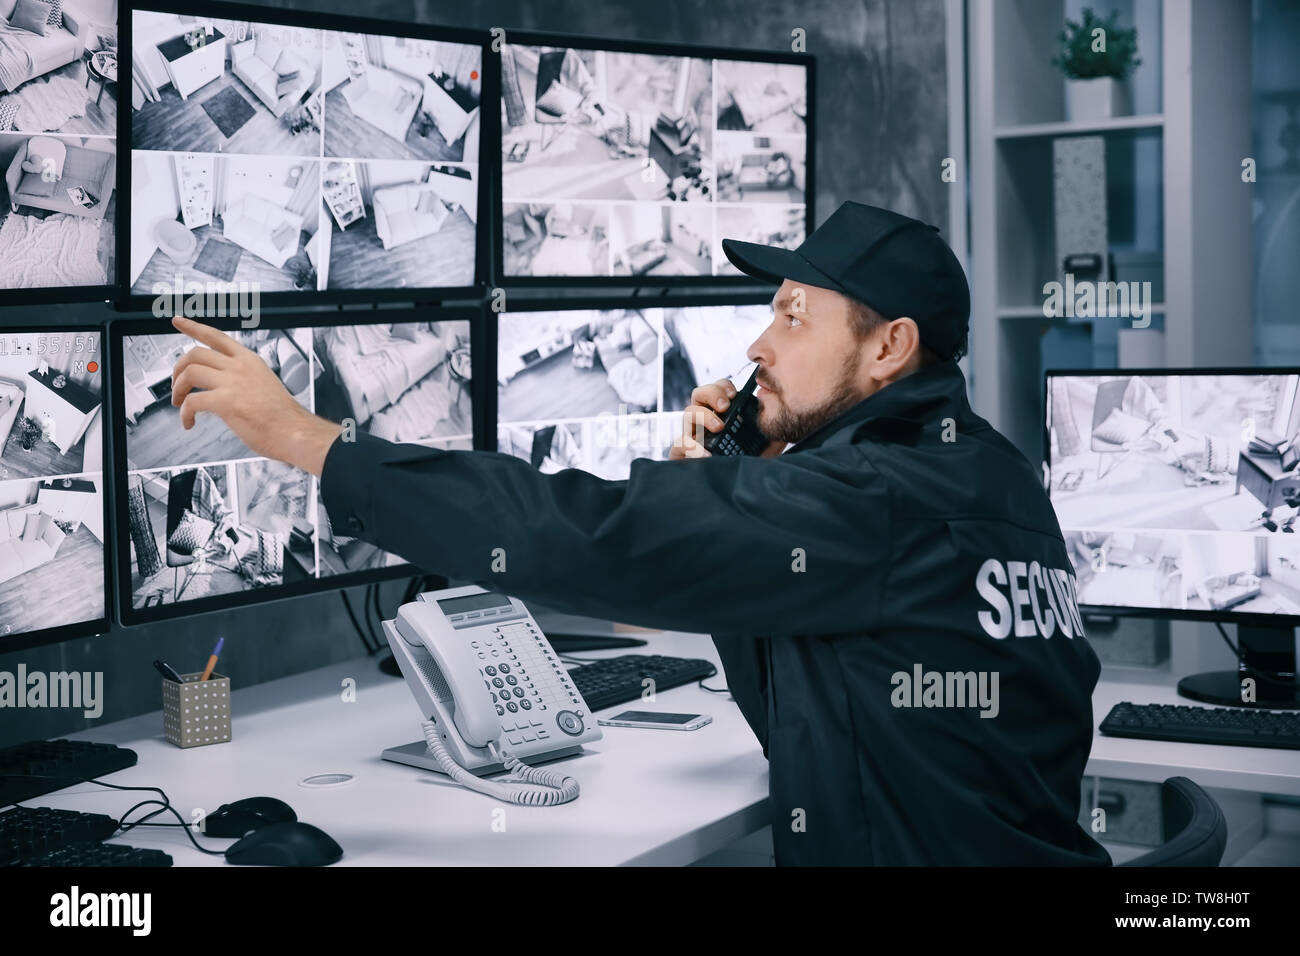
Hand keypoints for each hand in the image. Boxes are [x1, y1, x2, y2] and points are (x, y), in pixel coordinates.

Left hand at [169, 317, 341, 475]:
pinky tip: (188, 422)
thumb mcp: (265, 385)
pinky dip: (184, 413)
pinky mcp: (226, 402)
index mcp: (250, 361)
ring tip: (179, 403)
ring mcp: (233, 382)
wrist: (295, 432)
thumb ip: (244, 380)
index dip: (193, 327)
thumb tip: (226, 388)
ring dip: (177, 389)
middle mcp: (240, 367)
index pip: (216, 336)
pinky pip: (192, 402)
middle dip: (178, 369)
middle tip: (176, 384)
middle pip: (195, 353)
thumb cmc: (283, 417)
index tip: (179, 321)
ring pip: (189, 372)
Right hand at [667, 379, 783, 459]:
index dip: (723, 387)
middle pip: (699, 395)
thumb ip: (769, 427)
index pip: (718, 390)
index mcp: (723, 413)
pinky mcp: (682, 454)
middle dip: (711, 395)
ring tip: (719, 428)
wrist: (740, 489)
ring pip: (688, 414)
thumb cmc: (751, 462)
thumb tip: (776, 413)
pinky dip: (690, 446)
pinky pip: (678, 445)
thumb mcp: (765, 441)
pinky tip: (705, 454)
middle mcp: (705, 421)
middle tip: (725, 406)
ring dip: (703, 417)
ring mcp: (692, 435)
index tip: (734, 394)